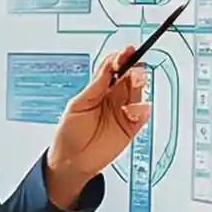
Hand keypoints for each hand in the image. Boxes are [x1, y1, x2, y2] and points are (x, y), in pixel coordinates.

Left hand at [48, 46, 151, 202]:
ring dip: (138, 84)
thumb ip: (95, 88)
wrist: (71, 160)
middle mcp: (113, 97)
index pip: (113, 69)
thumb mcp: (77, 106)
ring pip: (137, 92)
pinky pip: (141, 114)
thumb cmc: (70, 132)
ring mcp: (123, 111)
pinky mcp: (131, 127)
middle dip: (133, 68)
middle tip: (132, 65)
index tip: (127, 51)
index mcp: (99, 89)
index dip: (120, 58)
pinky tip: (132, 109)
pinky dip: (141, 109)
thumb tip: (107, 69)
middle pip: (128, 77)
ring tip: (135, 79)